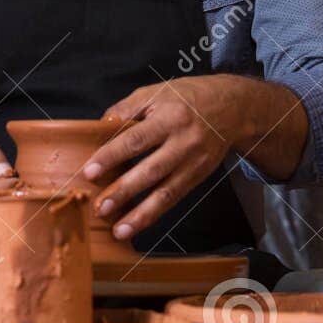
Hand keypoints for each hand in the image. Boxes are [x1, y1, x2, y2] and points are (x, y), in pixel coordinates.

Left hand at [81, 77, 251, 242]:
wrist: (232, 108)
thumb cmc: (187, 97)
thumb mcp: (156, 92)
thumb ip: (125, 109)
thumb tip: (97, 129)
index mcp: (169, 117)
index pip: (136, 139)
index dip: (111, 156)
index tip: (89, 172)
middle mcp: (183, 142)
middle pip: (151, 170)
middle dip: (124, 191)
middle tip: (100, 208)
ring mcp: (193, 163)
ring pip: (165, 193)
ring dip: (141, 214)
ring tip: (119, 231)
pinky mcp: (198, 177)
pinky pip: (174, 198)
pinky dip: (154, 214)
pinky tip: (137, 224)